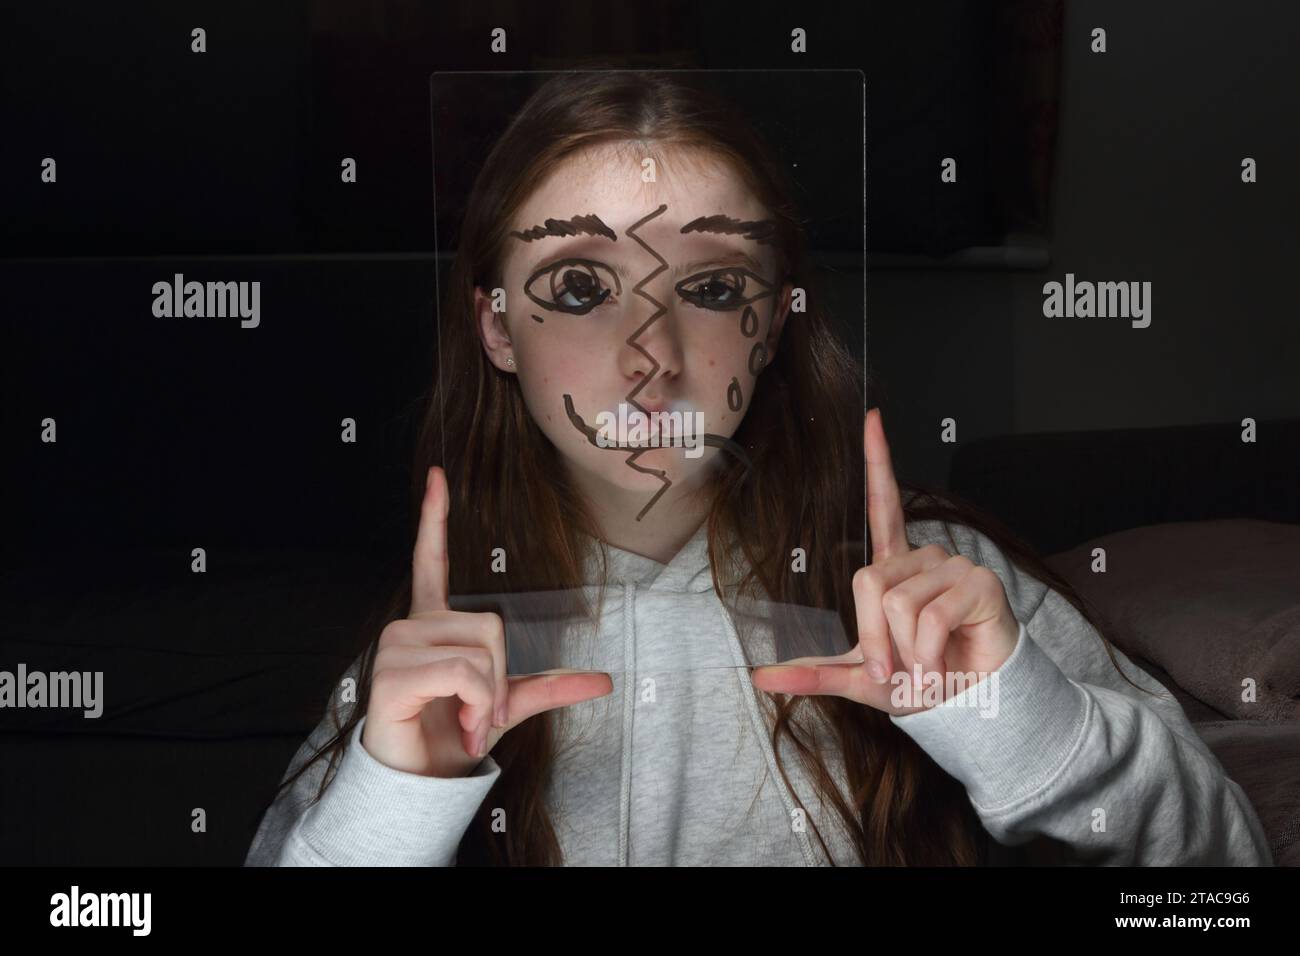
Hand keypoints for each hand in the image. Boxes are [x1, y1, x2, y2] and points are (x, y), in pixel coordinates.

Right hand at [361, 466, 613, 776]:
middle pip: (491, 625)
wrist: (420, 785)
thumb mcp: (507, 706)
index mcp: (432, 624)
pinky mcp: (391, 676)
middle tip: (477, 713)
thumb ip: (548, 686)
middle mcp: (410, 627)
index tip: (438, 475)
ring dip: (488, 698)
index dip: (434, 518)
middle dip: (499, 678)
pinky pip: (463, 673)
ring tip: (464, 720)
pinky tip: (456, 723)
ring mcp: (395, 648)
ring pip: (481, 652)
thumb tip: (604, 680)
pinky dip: (476, 705)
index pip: (430, 561)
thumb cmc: (451, 737)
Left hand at [750, 408, 1019, 714]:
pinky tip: (944, 661)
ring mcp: (953, 567)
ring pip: (898, 603)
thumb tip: (760, 676)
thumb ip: (812, 674)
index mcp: (894, 569)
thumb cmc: (918, 682)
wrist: (968, 706)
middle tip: (897, 670)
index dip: (878, 462)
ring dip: (906, 651)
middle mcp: (924, 558)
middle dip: (875, 638)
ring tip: (926, 666)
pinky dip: (927, 651)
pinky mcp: (980, 583)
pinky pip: (930, 616)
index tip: (872, 419)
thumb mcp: (859, 678)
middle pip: (869, 581)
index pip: (883, 506)